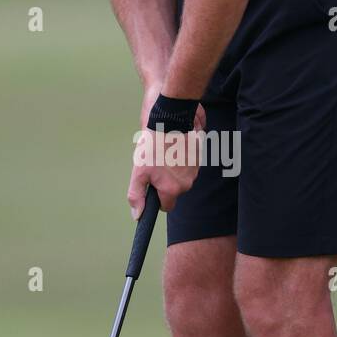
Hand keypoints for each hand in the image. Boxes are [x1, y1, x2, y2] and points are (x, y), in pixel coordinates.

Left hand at [129, 97, 205, 217]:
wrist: (171, 121)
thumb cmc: (153, 146)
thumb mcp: (139, 171)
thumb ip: (137, 195)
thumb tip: (138, 215)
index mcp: (172, 189)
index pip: (166, 206)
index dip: (158, 198)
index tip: (152, 186)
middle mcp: (187, 183)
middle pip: (175, 190)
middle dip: (166, 182)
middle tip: (156, 165)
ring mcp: (195, 170)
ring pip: (182, 177)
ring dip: (174, 169)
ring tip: (165, 153)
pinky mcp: (199, 157)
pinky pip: (189, 164)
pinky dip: (182, 158)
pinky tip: (174, 147)